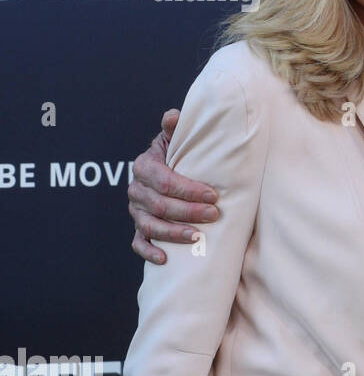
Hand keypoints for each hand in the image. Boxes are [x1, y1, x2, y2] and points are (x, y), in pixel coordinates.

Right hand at [128, 109, 219, 264]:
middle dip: (188, 212)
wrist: (168, 170)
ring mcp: (136, 211)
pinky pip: (138, 243)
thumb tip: (174, 116)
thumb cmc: (179, 155)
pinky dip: (149, 252)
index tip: (214, 195)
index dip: (188, 190)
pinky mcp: (139, 229)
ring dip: (173, 233)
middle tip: (215, 214)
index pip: (165, 181)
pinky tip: (166, 259)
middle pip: (159, 205)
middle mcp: (136, 190)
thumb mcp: (178, 139)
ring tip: (198, 237)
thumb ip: (176, 128)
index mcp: (145, 166)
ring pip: (149, 226)